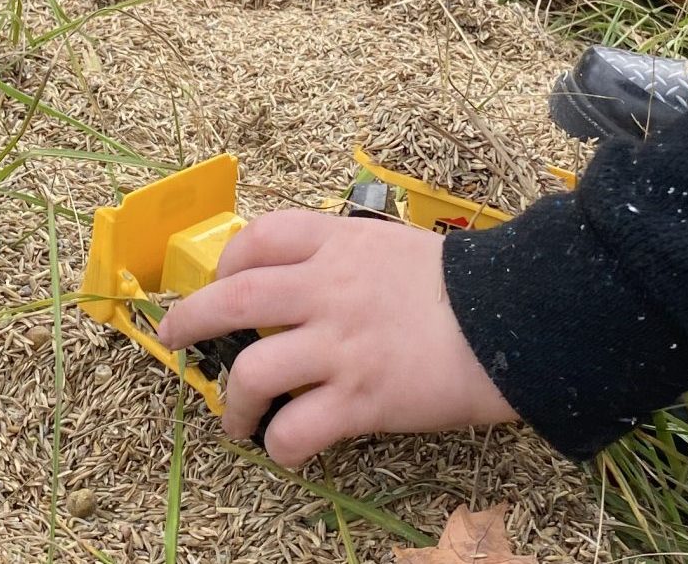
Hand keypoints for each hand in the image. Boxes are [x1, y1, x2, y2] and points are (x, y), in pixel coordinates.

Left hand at [154, 210, 519, 468]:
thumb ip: (348, 261)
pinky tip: (284, 449)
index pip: (260, 238)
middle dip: (190, 320)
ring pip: (253, 371)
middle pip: (234, 298)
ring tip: (235, 419)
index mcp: (338, 245)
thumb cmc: (463, 283)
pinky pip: (297, 429)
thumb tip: (310, 281)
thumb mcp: (395, 248)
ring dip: (232, 401)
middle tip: (173, 339)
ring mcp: (340, 345)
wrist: (514, 316)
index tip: (219, 283)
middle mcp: (328, 290)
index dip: (226, 262)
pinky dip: (280, 445)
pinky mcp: (361, 399)